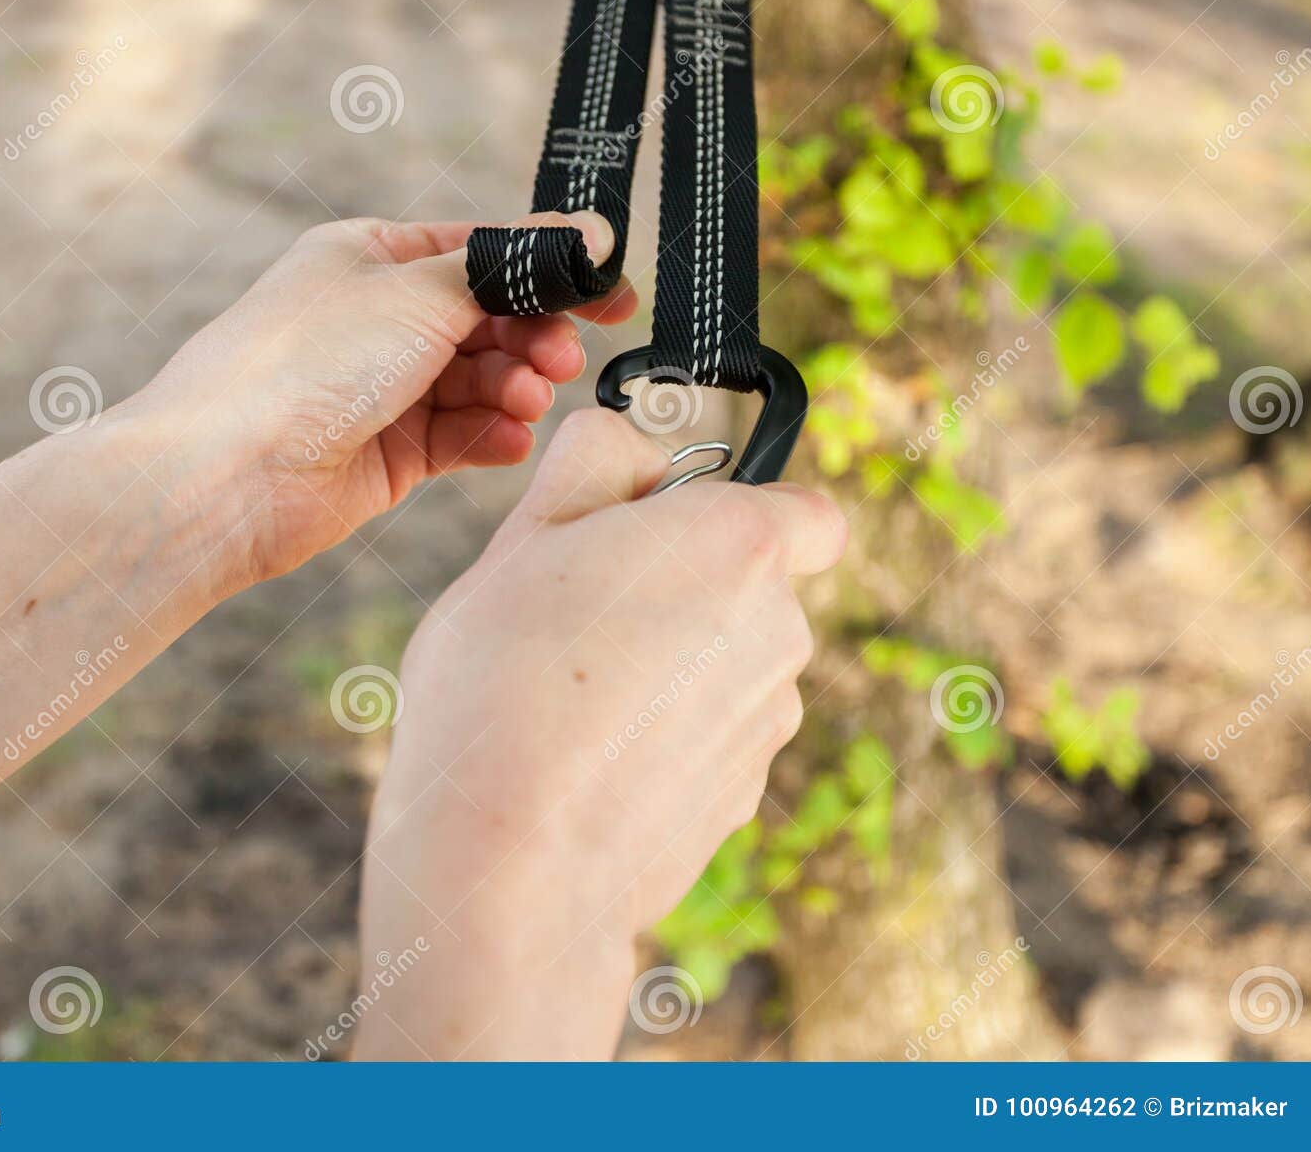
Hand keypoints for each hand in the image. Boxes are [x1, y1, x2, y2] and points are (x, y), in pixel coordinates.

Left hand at [124, 211, 636, 590]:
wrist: (229, 473)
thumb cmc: (304, 363)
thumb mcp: (418, 289)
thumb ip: (508, 266)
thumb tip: (582, 230)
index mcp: (373, 257)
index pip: (482, 253)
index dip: (551, 271)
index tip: (613, 295)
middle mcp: (378, 320)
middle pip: (489, 320)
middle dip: (533, 338)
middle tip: (563, 357)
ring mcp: (384, 390)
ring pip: (481, 381)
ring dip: (515, 388)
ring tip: (527, 399)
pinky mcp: (390, 454)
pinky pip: (462, 436)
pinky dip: (493, 435)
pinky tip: (509, 438)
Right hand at [351, 410, 845, 1059]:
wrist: (510, 863)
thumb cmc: (503, 682)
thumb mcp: (525, 531)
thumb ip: (594, 461)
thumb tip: (634, 448)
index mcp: (740, 544)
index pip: (806, 510)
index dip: (738, 511)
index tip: (660, 531)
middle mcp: (780, 631)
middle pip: (753, 586)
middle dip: (683, 587)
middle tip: (576, 612)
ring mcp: (767, 724)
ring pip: (728, 665)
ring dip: (670, 665)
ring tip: (568, 696)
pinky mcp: (741, 798)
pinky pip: (709, 738)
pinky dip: (663, 736)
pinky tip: (585, 759)